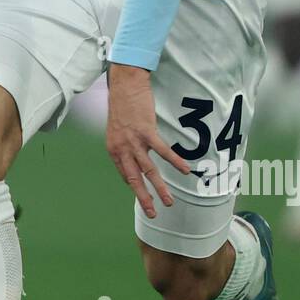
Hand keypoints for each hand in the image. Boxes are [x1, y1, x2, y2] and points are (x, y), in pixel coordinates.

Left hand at [106, 63, 190, 218]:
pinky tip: (185, 172)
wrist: (125, 84)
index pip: (125, 174)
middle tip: (153, 214)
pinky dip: (175, 162)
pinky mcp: (147, 131)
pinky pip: (163, 151)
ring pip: (149, 170)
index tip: (144, 198)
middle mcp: (122, 148)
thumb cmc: (123, 104)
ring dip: (160, 188)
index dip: (135, 187)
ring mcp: (134, 141)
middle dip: (144, 198)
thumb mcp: (118, 128)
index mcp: (114, 149)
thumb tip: (134, 154)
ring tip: (170, 202)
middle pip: (135, 179)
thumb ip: (125, 143)